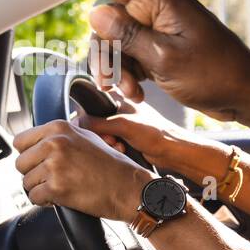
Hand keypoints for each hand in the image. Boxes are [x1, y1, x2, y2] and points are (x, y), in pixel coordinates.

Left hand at [14, 118, 153, 221]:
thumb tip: (37, 142)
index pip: (20, 141)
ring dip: (40, 189)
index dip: (29, 155)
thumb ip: (61, 137)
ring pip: (26, 182)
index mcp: (59, 128)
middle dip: (34, 174)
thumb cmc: (114, 167)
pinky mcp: (56, 187)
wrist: (131, 189)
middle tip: (55, 179)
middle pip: (20, 163)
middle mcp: (54, 143)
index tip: (40, 163)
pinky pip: (34, 198)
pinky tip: (62, 198)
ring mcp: (55, 165)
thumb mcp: (88, 138)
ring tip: (62, 188)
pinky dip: (45, 202)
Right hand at [46, 0, 249, 123]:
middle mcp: (159, 11)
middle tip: (113, 79)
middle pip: (108, 20)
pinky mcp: (163, 50)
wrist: (246, 96)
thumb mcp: (165, 58)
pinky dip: (130, 74)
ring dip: (117, 68)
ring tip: (131, 91)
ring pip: (117, 43)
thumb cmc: (216, 75)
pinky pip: (131, 56)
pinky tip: (139, 92)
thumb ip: (128, 36)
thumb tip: (96, 12)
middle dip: (105, 51)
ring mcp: (161, 31)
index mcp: (163, 2)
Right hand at [77, 89, 192, 169]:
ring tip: (119, 146)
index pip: (90, 102)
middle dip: (99, 134)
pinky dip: (112, 147)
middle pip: (93, 120)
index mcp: (118, 97)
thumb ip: (97, 123)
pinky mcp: (124, 136)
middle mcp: (118, 108)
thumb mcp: (123, 125)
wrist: (172, 152)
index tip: (94, 128)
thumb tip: (76, 124)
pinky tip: (122, 150)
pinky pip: (108, 141)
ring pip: (99, 133)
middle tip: (111, 140)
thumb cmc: (155, 133)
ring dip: (106, 143)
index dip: (89, 117)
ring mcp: (121, 123)